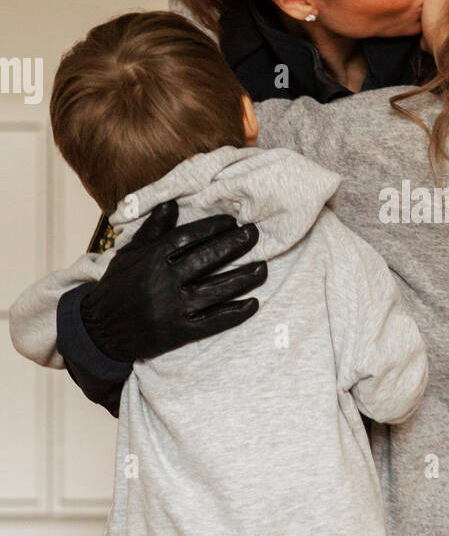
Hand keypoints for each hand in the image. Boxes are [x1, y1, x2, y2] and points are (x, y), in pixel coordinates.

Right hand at [81, 200, 266, 361]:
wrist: (99, 331)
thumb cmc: (117, 287)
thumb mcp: (129, 254)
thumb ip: (153, 230)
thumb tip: (172, 203)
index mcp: (152, 258)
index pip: (189, 237)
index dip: (213, 227)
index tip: (232, 221)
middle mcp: (164, 280)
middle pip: (207, 259)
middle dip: (235, 245)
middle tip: (255, 235)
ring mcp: (174, 307)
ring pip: (217, 290)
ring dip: (243, 278)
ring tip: (263, 268)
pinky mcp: (180, 332)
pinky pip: (214, 321)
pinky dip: (235, 313)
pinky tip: (253, 303)